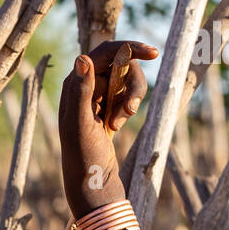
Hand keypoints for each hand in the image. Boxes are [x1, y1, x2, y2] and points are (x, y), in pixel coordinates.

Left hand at [59, 39, 155, 218]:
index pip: (104, 52)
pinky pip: (126, 95)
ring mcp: (96, 95)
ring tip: (118, 124)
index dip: (130, 48)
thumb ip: (81, 90)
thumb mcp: (81, 123)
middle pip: (122, 65)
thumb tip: (82, 57)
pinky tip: (116, 126)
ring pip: (127, 80)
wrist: (91, 180)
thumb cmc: (82, 154)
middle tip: (130, 111)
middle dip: (132, 86)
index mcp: (74, 82)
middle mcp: (83, 84)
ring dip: (130, 100)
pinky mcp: (106, 107)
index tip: (154, 53)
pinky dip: (128, 108)